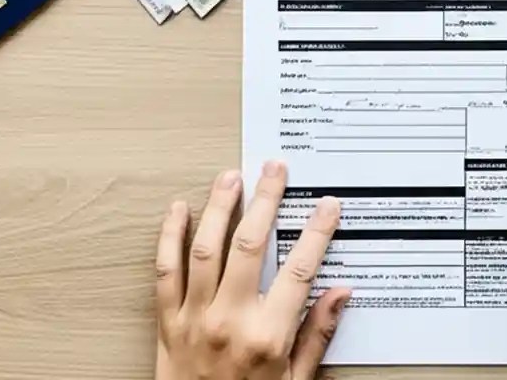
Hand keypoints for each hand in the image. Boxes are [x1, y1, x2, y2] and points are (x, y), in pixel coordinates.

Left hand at [154, 163, 349, 379]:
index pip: (298, 270)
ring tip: (230, 178)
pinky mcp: (168, 322)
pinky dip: (170, 237)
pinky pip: (165, 270)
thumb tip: (341, 294)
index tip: (326, 207)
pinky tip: (178, 211)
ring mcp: (195, 318)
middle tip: (274, 169)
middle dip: (266, 200)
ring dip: (219, 207)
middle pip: (249, 245)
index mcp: (267, 336)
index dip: (316, 233)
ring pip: (205, 248)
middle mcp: (229, 321)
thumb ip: (317, 335)